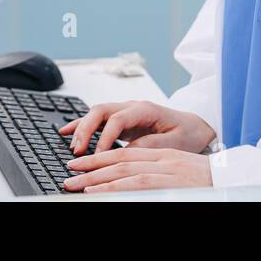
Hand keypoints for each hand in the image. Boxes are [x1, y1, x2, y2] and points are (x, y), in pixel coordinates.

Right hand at [58, 100, 215, 154]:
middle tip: (78, 149)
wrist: (194, 125)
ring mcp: (125, 111)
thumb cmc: (187, 132)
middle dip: (86, 129)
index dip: (105, 136)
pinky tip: (66, 132)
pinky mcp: (121, 120)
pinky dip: (81, 125)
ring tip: (72, 146)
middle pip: (101, 111)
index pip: (118, 119)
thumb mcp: (174, 141)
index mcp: (145, 109)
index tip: (98, 154)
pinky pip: (97, 120)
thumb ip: (151, 144)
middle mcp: (131, 106)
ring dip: (82, 128)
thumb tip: (128, 151)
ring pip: (96, 113)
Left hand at [63, 148, 211, 192]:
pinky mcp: (168, 181)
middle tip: (68, 174)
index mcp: (162, 155)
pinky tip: (98, 192)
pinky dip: (114, 187)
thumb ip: (157, 175)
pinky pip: (136, 183)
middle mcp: (161, 159)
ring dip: (96, 178)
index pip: (125, 153)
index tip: (79, 164)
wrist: (235, 179)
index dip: (99, 158)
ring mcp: (165, 170)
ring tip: (75, 185)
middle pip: (119, 159)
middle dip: (91, 167)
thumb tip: (130, 185)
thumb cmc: (210, 181)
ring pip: (123, 170)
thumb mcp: (180, 173)